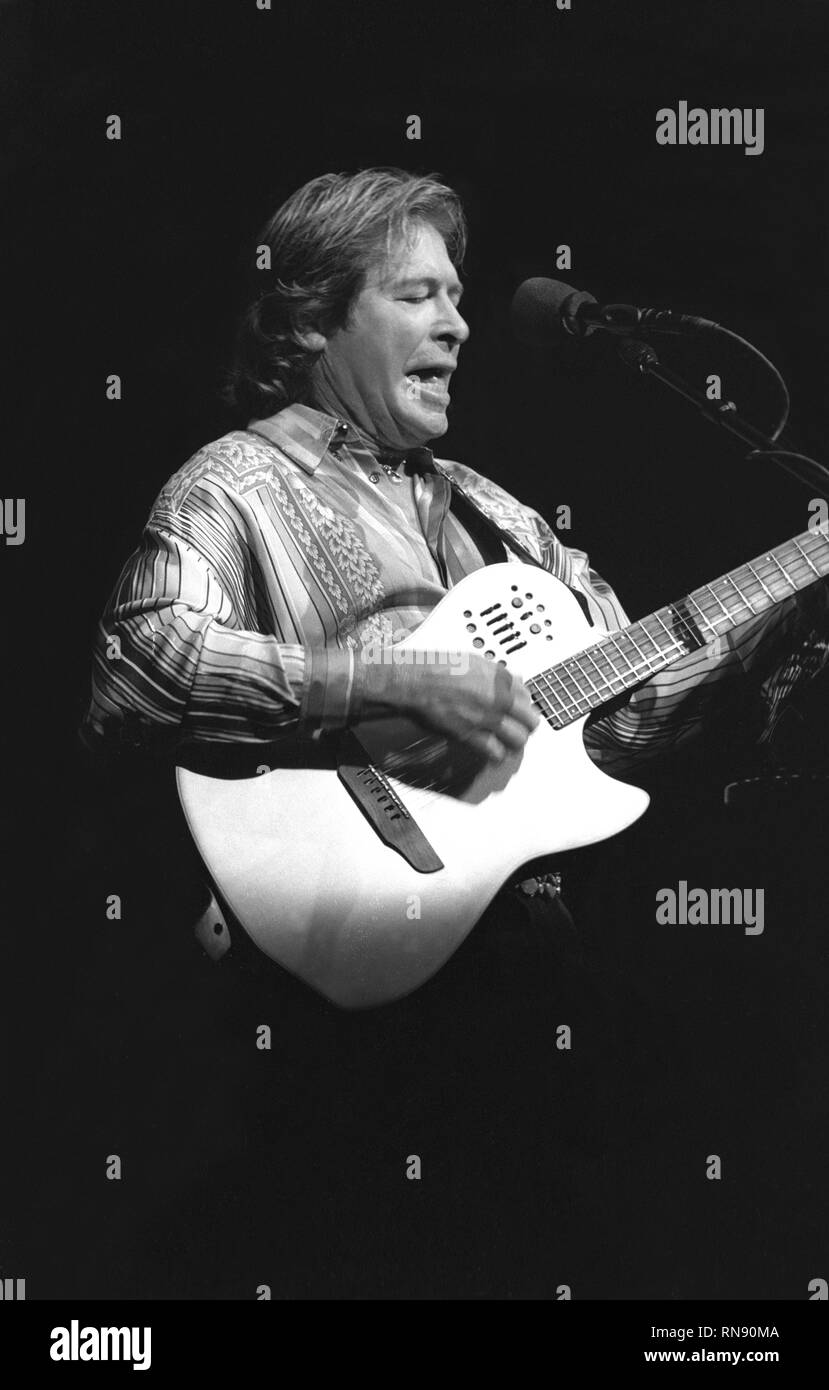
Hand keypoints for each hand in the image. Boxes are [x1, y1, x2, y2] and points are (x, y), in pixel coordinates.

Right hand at [361, 651, 540, 764]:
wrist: (413, 681)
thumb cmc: (436, 668)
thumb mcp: (473, 661)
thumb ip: (496, 674)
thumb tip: (512, 680)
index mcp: (499, 678)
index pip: (528, 696)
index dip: (525, 704)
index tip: (521, 709)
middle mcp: (497, 698)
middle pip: (530, 720)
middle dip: (527, 726)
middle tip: (522, 728)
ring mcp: (486, 718)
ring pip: (518, 739)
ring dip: (515, 742)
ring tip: (510, 742)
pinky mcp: (470, 734)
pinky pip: (495, 751)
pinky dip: (497, 755)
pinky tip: (495, 753)